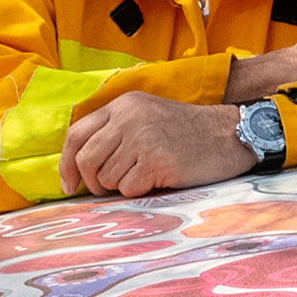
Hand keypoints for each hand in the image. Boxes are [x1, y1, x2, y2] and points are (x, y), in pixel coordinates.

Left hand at [60, 92, 251, 198]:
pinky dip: (140, 191)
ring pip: (106, 178)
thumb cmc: (189, 133)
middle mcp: (128, 118)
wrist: (230, 135)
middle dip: (92, 182)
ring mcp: (142, 138)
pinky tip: (159, 179)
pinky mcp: (156, 160)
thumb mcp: (148, 116)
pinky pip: (128, 189)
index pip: (76, 134)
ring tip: (146, 175)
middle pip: (86, 160)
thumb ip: (116, 130)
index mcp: (124, 105)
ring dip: (122, 186)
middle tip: (108, 190)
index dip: (66, 163)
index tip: (69, 184)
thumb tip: (80, 166)